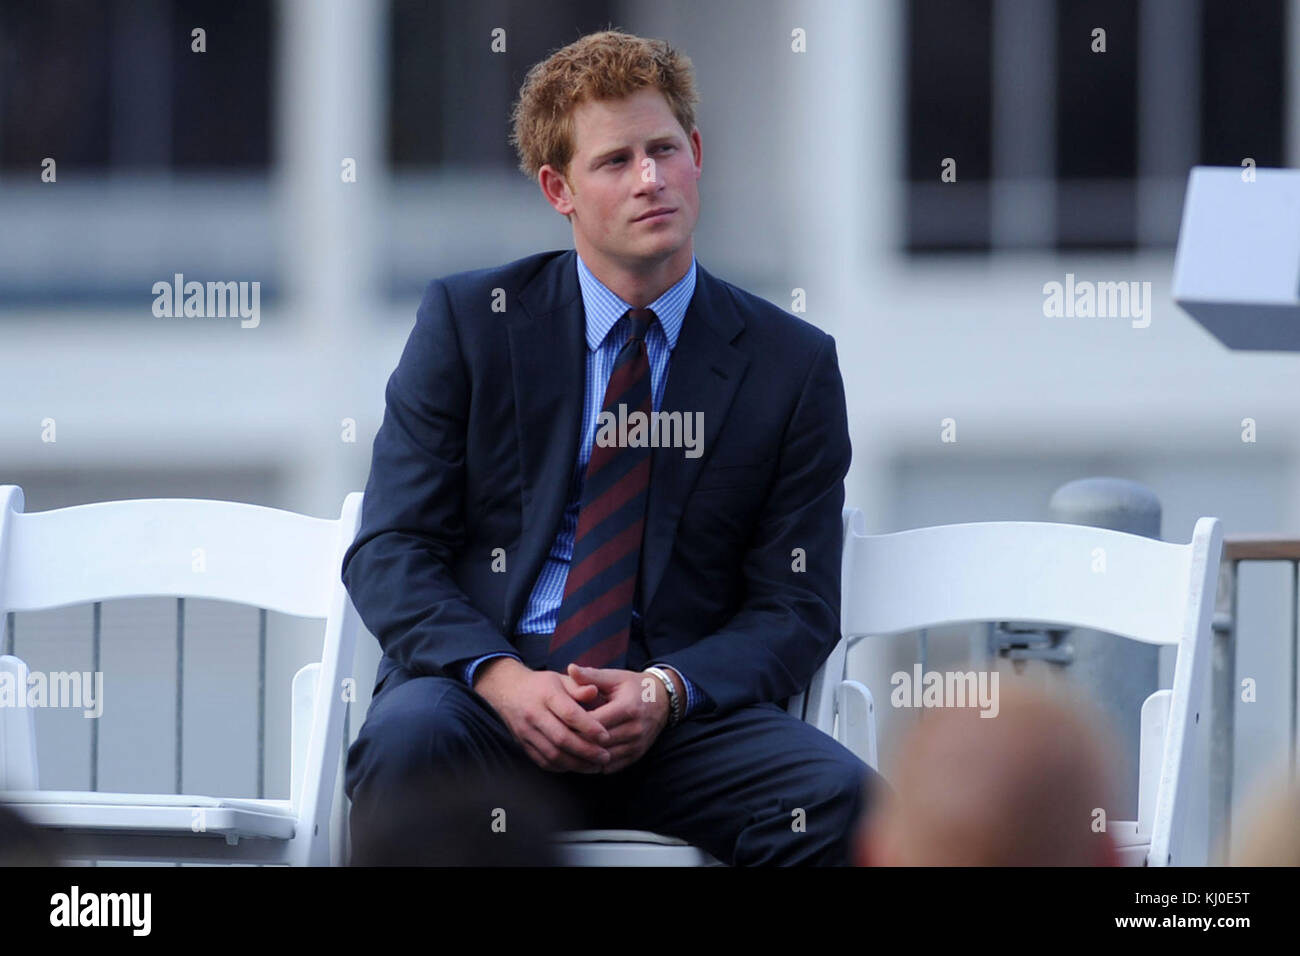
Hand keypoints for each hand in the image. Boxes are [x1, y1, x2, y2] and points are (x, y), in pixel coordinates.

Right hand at [473, 658, 612, 772]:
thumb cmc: (542, 685)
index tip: (606, 736)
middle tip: (605, 756)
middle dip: (586, 751)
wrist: (508, 691)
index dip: (590, 727)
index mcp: (546, 694)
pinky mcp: (523, 745)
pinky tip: (578, 767)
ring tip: (596, 766)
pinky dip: (563, 767)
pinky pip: (544, 762)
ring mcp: (526, 732)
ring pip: (553, 754)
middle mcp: (534, 714)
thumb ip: (579, 686)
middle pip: (561, 738)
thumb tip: (594, 692)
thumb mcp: (561, 679)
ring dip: (577, 764)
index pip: (570, 714)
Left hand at [566, 664, 671, 773]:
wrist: (662, 700)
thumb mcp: (615, 677)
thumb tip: (570, 668)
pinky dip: (595, 764)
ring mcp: (637, 744)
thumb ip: (591, 676)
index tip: (557, 721)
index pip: (595, 722)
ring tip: (566, 749)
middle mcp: (635, 729)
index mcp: (628, 707)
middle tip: (557, 738)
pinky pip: (611, 766)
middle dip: (576, 741)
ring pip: (603, 757)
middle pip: (598, 742)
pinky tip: (581, 757)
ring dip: (584, 756)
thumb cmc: (634, 687)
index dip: (574, 724)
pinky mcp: (637, 755)